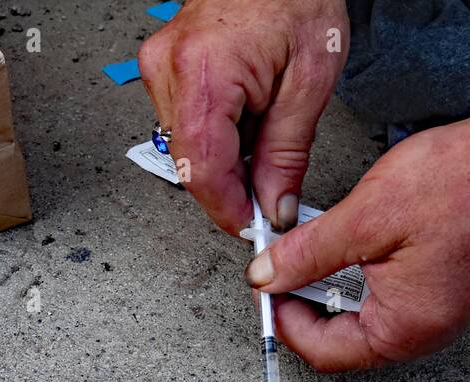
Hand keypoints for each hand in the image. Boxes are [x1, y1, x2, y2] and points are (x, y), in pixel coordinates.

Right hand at [138, 0, 348, 234]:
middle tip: (271, 191)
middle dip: (231, 188)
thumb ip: (288, 153)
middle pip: (190, 164)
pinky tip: (245, 115)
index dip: (229, 210)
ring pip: (186, 148)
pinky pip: (184, 124)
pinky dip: (217, 136)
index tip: (254, 228)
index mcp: (205, 72)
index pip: (203, 170)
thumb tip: (276, 205)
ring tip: (264, 128)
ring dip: (225, 159)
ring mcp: (160, 66)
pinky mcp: (162, 66)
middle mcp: (170, 69)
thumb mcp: (310, 80)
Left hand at [246, 116, 469, 370]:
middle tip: (282, 264)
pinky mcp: (441, 289)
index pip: (324, 352)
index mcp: (406, 328)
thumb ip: (306, 254)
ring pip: (362, 316)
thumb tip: (267, 276)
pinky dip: (358, 274)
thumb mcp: (364, 218)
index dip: (285, 320)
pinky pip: (386, 296)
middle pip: (342, 340)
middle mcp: (425, 331)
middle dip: (305, 303)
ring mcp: (436, 312)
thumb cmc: (462, 182)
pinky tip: (349, 242)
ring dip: (330, 286)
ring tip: (315, 246)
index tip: (266, 284)